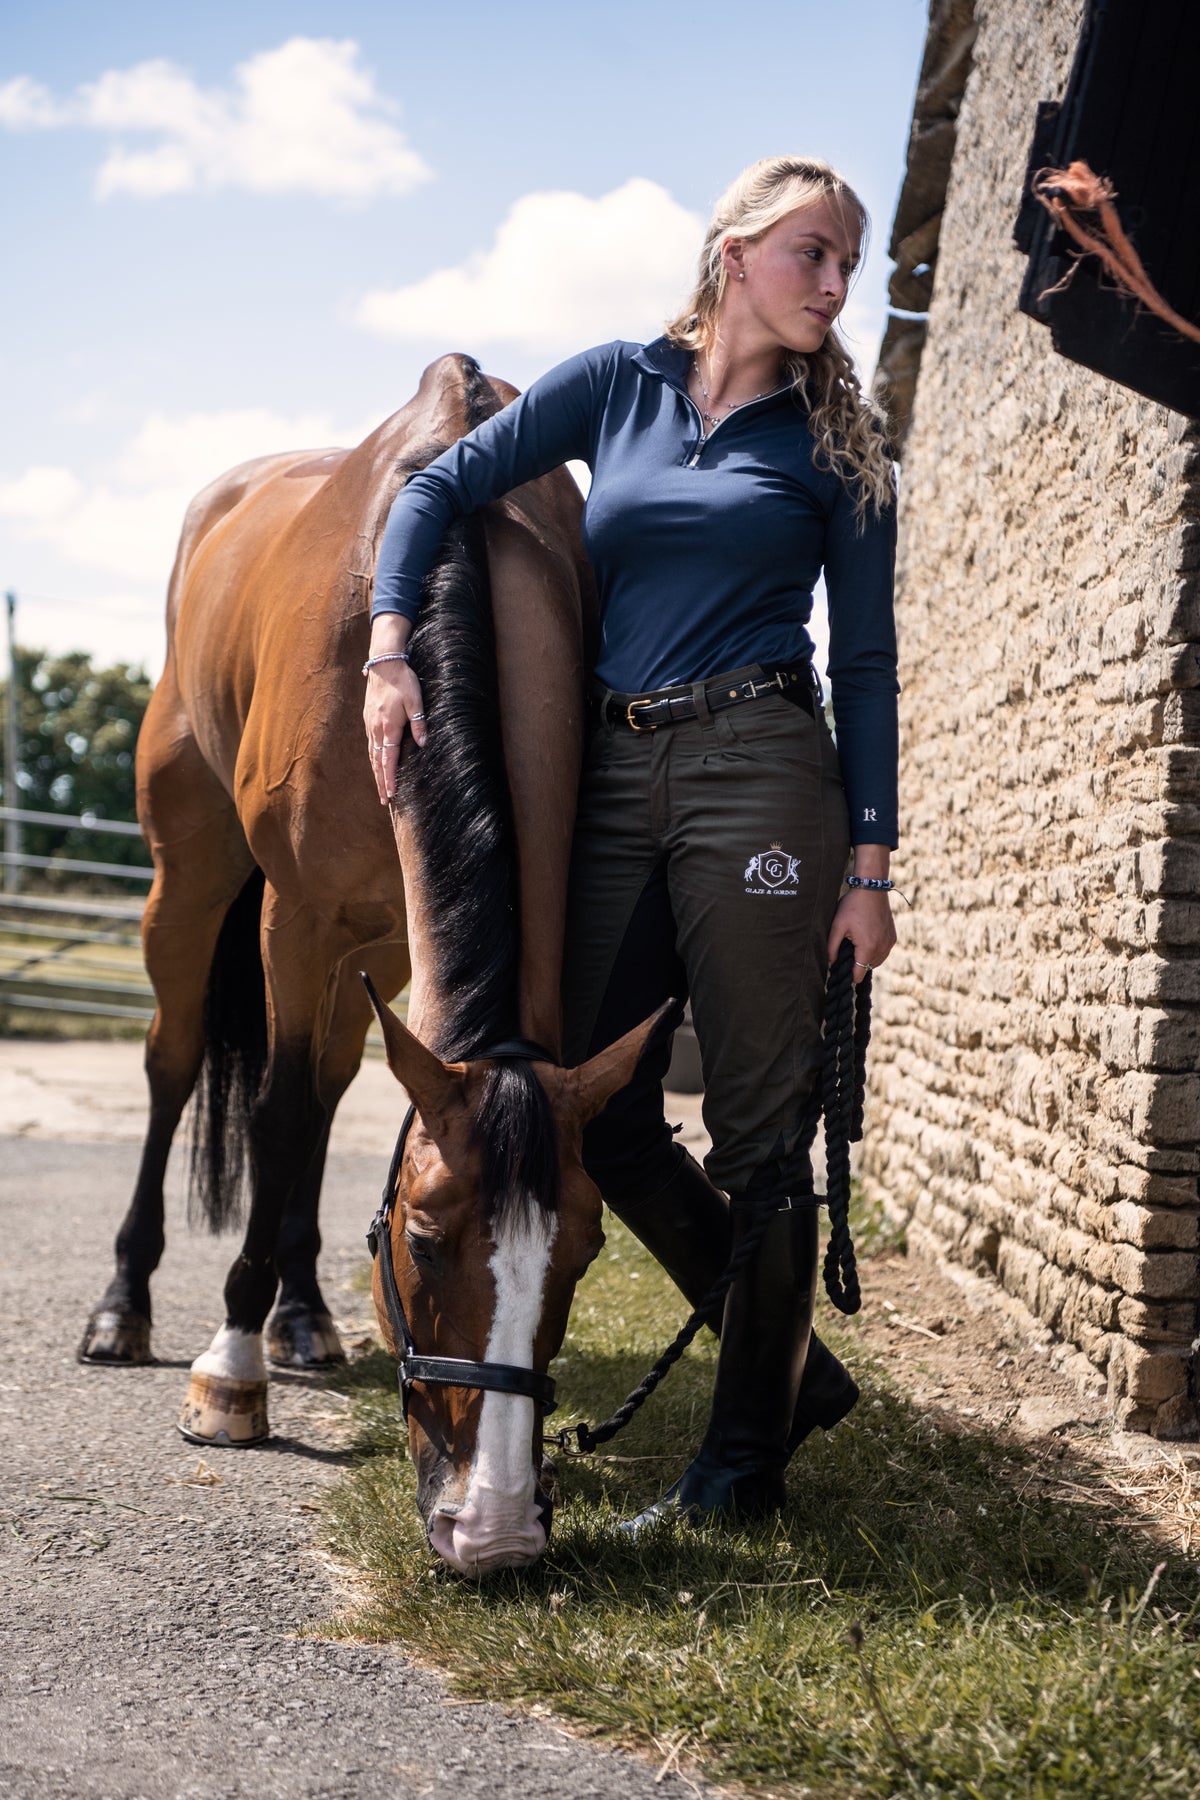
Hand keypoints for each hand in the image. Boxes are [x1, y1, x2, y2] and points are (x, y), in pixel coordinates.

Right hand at [363, 660, 426, 803]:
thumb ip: (419, 724)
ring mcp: (370, 724)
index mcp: (388, 727)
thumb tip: (424, 744)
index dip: (389, 778)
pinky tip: (375, 762)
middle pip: (377, 761)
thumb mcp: (415, 702)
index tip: (390, 794)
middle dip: (381, 782)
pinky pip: (370, 743)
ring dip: (376, 772)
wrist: (384, 664)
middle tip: (384, 800)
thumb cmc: (403, 682)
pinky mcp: (368, 718)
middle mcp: (376, 729)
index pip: (388, 759)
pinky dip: (373, 757)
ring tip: (380, 786)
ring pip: (372, 753)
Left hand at [827, 887, 895, 983]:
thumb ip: (832, 947)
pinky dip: (875, 951)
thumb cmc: (852, 906)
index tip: (841, 970)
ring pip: (876, 962)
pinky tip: (867, 939)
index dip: (849, 975)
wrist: (872, 889)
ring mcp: (889, 943)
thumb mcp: (837, 925)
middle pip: (867, 968)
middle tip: (848, 947)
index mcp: (868, 947)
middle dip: (857, 963)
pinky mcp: (893, 937)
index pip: (859, 974)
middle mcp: (882, 948)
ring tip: (857, 942)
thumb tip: (830, 963)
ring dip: (866, 958)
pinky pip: (883, 953)